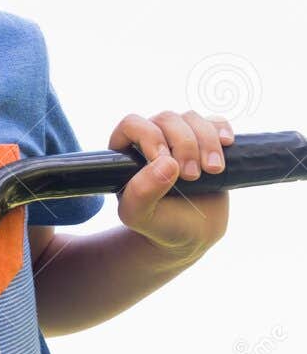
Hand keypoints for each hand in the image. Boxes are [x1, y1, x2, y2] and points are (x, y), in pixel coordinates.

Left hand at [109, 111, 234, 259]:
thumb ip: (141, 193)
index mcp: (127, 151)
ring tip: (212, 170)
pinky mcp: (206, 142)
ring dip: (206, 141)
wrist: (190, 235)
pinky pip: (215, 121)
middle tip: (191, 176)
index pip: (132, 124)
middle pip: (167, 118)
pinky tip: (226, 144)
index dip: (150, 136)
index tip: (166, 162)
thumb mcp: (139, 216)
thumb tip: (166, 163)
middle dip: (184, 145)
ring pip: (191, 118)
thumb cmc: (158, 223)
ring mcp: (179, 139)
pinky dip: (222, 129)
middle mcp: (152, 139)